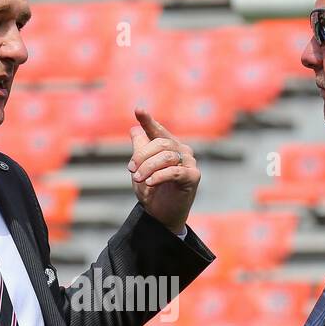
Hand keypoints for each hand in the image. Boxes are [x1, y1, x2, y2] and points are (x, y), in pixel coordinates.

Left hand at [127, 107, 198, 234]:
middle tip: (131, 170)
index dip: (148, 120)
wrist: (160, 216)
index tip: (138, 110)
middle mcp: (182, 150)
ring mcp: (190, 163)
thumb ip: (139, 149)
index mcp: (169, 145)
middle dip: (142, 155)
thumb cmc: (151, 191)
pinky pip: (174, 171)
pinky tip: (149, 183)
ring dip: (147, 167)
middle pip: (160, 143)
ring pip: (166, 156)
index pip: (158, 130)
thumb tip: (134, 129)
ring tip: (138, 179)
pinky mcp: (193, 177)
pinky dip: (158, 176)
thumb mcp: (139, 169)